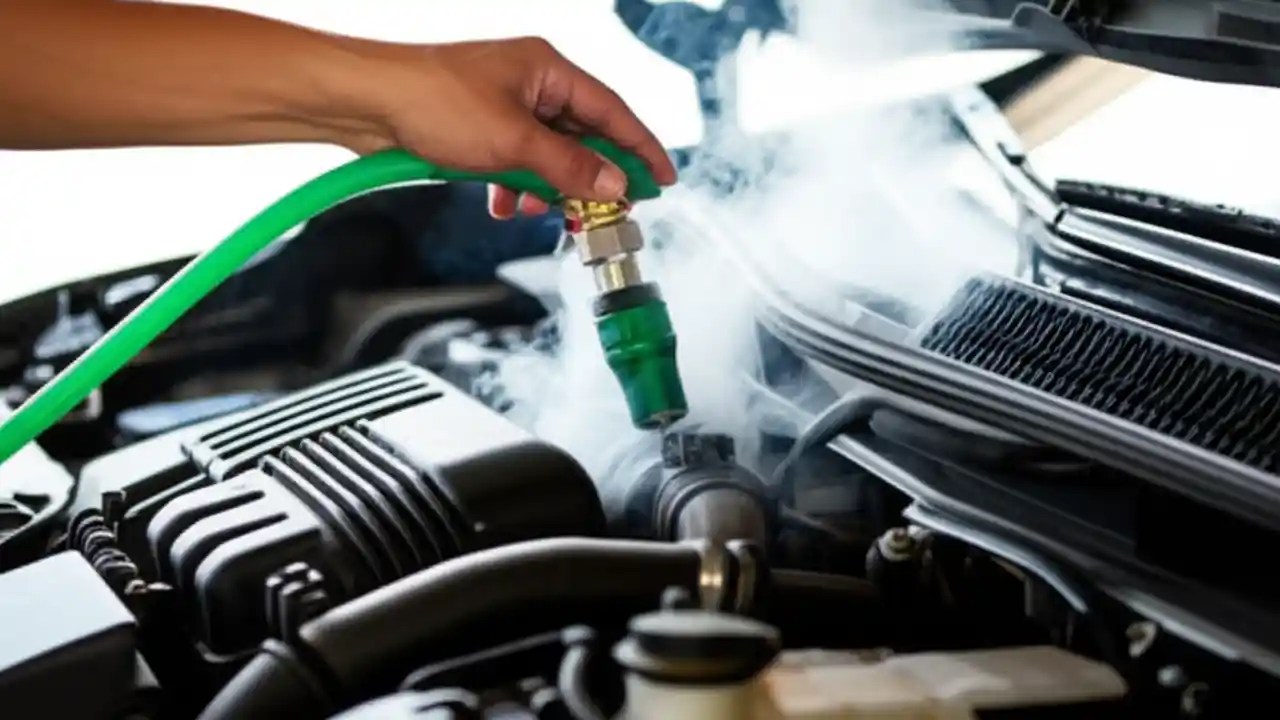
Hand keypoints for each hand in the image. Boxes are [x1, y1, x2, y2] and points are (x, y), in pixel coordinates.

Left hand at [340, 37, 675, 218]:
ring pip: (548, 154)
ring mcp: (504, 106)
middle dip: (590, 177)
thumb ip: (569, 166)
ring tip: (544, 211)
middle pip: (582, 136)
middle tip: (607, 211)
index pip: (612, 111)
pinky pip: (516, 162)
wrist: (367, 102)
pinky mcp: (479, 128)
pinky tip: (506, 204)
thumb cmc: (432, 100)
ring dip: (549, 187)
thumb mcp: (514, 142)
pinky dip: (517, 186)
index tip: (661, 179)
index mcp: (548, 70)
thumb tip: (613, 183)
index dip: (640, 148)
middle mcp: (530, 83)